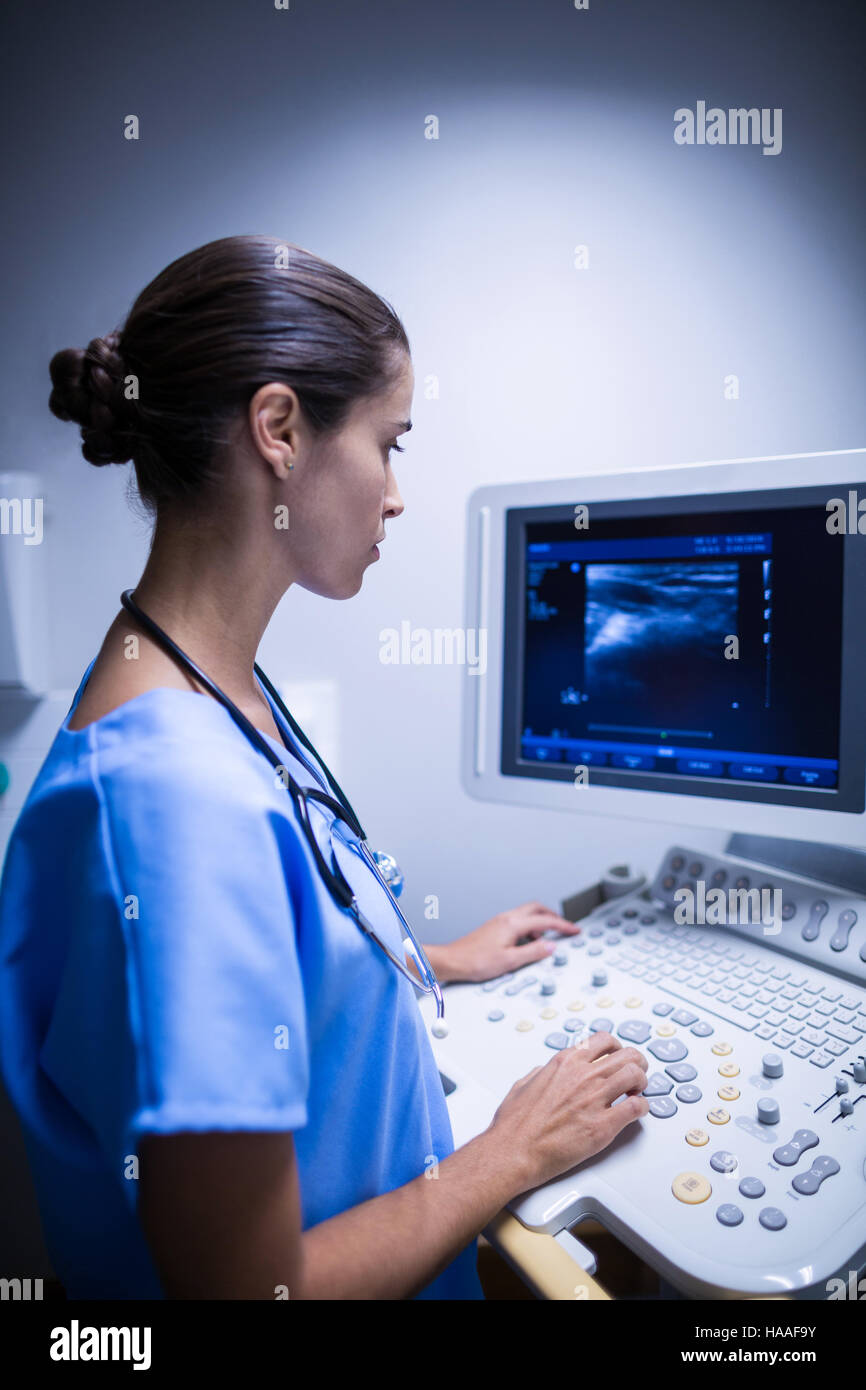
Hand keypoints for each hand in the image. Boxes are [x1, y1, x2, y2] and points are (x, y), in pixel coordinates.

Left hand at [427, 902, 580, 983]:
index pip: (545, 920)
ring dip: (540, 922)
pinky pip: (517, 922)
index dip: (563, 925)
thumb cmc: (475, 961)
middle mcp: (506, 918)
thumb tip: (551, 946)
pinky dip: (528, 928)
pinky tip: (527, 943)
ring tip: (546, 939)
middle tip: (564, 927)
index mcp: (512, 924)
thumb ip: (533, 952)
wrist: (453, 960)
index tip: (574, 930)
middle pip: (536, 908)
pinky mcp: (494, 927)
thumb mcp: (510, 961)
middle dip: (553, 916)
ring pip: (526, 914)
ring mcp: (499, 921)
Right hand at [486, 1032, 649, 1192]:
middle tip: (636, 1074)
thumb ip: (541, 1073)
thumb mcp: (523, 1084)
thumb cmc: (514, 1125)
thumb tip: (547, 1071)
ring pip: (635, 1075)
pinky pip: (636, 1107)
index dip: (617, 1049)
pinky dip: (642, 1107)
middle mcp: (582, 1075)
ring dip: (642, 1083)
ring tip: (638, 1092)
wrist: (513, 1152)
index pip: (604, 1041)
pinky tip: (636, 1112)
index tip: (619, 1058)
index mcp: (565, 1062)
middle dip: (637, 1063)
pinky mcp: (602, 1126)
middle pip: (627, 1054)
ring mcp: (594, 1099)